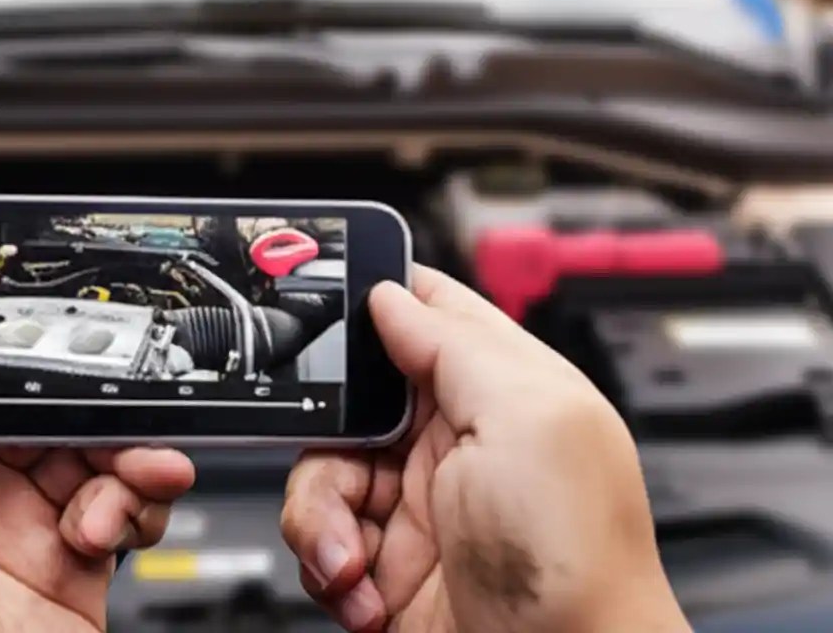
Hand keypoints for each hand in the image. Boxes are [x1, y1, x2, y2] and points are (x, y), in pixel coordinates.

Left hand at [0, 308, 194, 632]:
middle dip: (86, 402)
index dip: (7, 359)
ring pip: (94, 453)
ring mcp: (25, 529)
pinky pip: (125, 508)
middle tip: (114, 406)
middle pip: (42, 413)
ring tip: (136, 471)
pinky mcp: (76, 565)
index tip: (46, 339)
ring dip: (127, 451)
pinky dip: (141, 500)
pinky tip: (123, 517)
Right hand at [281, 266, 690, 631]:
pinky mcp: (386, 566)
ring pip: (321, 475)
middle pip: (346, 402)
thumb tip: (391, 295)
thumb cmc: (572, 559)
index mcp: (497, 388)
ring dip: (321, 520)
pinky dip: (328, 570)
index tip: (316, 313)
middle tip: (344, 473)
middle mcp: (454, 441)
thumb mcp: (527, 421)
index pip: (424, 313)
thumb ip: (456, 346)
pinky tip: (365, 593)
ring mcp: (418, 506)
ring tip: (354, 560)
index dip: (369, 303)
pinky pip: (319, 542)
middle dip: (324, 439)